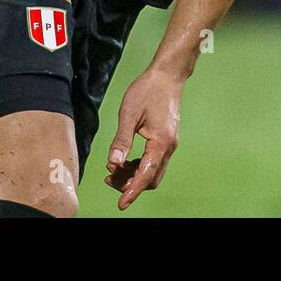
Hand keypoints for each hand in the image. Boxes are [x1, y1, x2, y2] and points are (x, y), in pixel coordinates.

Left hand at [104, 65, 183, 209]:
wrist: (167, 76)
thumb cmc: (148, 90)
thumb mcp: (129, 114)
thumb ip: (121, 141)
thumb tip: (113, 164)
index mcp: (160, 143)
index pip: (146, 176)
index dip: (132, 192)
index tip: (121, 204)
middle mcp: (169, 147)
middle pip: (151, 179)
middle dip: (131, 185)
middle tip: (110, 180)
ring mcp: (170, 144)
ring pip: (153, 172)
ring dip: (135, 176)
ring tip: (114, 171)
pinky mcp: (167, 140)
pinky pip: (155, 162)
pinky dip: (140, 167)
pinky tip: (126, 161)